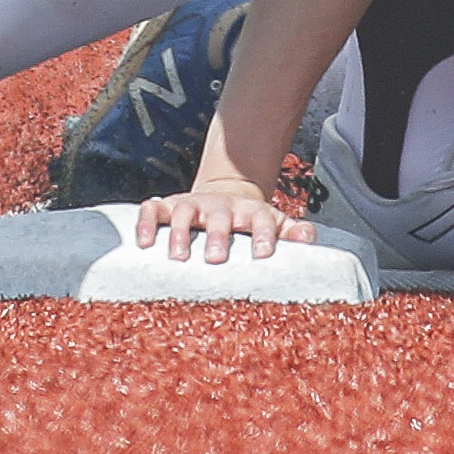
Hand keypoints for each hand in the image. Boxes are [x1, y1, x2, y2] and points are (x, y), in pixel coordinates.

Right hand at [134, 182, 319, 264]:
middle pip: (219, 215)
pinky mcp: (168, 206)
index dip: (264, 233)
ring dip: (179, 233)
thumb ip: (291, 231)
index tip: (264, 254)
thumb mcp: (274, 222)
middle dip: (217, 235)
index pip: (260, 219)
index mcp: (249, 211)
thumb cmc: (249, 220)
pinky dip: (146, 223)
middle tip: (216, 259)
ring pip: (183, 212)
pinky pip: (153, 210)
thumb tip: (310, 236)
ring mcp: (192, 204)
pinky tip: (142, 243)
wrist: (223, 194)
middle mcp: (220, 205)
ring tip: (178, 257)